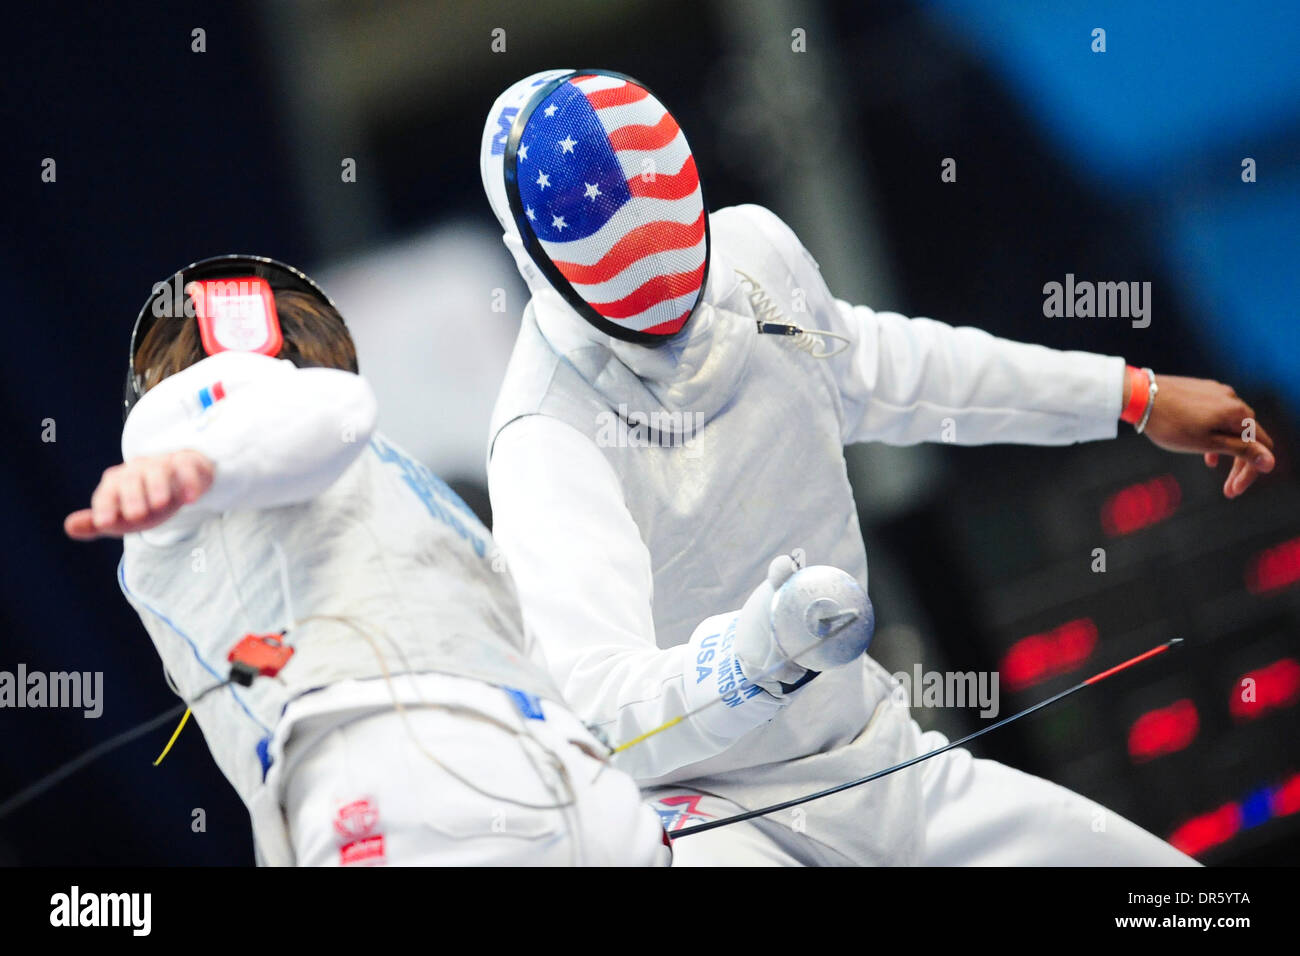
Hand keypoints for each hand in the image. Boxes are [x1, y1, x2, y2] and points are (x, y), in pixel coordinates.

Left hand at [64, 450, 214, 539]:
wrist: (178, 479)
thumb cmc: (145, 500)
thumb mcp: (123, 516)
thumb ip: (97, 522)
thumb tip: (69, 526)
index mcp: (117, 482)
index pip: (107, 492)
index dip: (104, 507)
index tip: (104, 523)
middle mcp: (137, 469)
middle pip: (131, 479)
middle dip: (132, 496)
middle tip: (136, 515)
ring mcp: (162, 464)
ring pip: (158, 470)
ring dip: (158, 486)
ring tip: (161, 504)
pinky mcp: (186, 463)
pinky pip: (186, 467)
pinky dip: (189, 481)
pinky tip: (190, 499)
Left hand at [1140, 375, 1274, 498]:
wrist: (1139, 395)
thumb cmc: (1170, 424)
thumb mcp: (1206, 443)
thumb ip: (1240, 451)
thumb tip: (1270, 461)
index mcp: (1238, 413)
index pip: (1261, 446)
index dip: (1251, 471)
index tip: (1234, 490)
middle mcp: (1233, 399)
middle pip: (1248, 436)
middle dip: (1240, 465)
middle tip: (1227, 489)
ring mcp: (1217, 392)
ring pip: (1231, 425)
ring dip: (1226, 450)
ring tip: (1210, 464)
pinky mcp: (1201, 390)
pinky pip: (1216, 416)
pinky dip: (1214, 434)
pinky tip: (1202, 446)